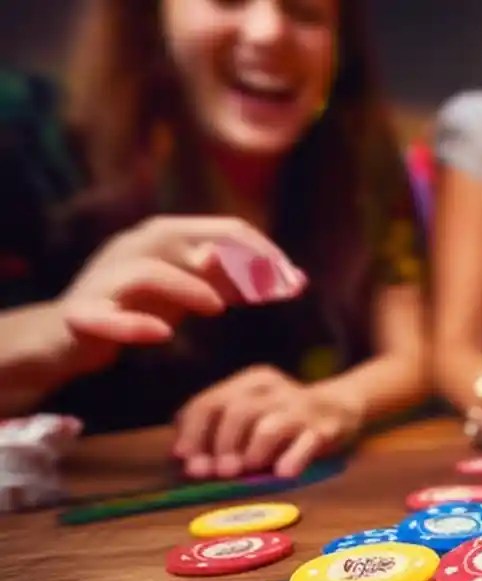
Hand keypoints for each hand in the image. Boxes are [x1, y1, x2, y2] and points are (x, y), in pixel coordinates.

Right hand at [58, 216, 298, 360]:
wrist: (69, 335)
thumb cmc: (141, 307)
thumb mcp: (195, 291)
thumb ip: (237, 282)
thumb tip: (295, 280)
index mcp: (168, 236)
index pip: (228, 231)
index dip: (268, 255)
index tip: (298, 283)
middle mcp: (136, 246)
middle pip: (193, 241)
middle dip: (241, 266)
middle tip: (276, 293)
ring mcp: (106, 278)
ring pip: (148, 272)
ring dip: (187, 288)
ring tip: (218, 309)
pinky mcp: (84, 314)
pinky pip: (109, 317)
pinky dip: (136, 325)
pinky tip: (162, 335)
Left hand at [172, 366, 358, 477]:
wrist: (341, 406)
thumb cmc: (283, 417)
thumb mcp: (250, 412)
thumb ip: (217, 429)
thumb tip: (184, 458)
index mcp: (251, 382)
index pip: (210, 402)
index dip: (193, 434)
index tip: (185, 459)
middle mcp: (275, 390)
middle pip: (237, 412)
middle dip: (222, 445)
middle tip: (217, 473)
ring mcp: (302, 409)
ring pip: (268, 428)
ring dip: (252, 453)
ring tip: (250, 469)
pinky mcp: (325, 429)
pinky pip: (307, 444)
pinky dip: (292, 459)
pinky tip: (283, 473)